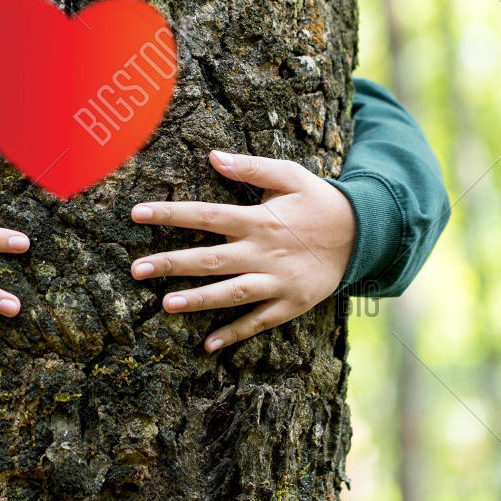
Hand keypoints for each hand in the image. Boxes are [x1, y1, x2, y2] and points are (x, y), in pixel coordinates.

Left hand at [129, 151, 355, 351]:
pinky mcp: (291, 303)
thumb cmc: (318, 200)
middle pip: (211, 259)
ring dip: (199, 300)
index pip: (206, 216)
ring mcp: (278, 281)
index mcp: (260, 219)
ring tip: (165, 305)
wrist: (363, 233)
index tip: (137, 213)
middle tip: (136, 269)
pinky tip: (208, 344)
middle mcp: (264, 252)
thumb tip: (212, 155)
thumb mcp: (289, 175)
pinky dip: (235, 333)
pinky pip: (260, 321)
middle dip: (171, 264)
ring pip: (232, 293)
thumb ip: (250, 167)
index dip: (170, 214)